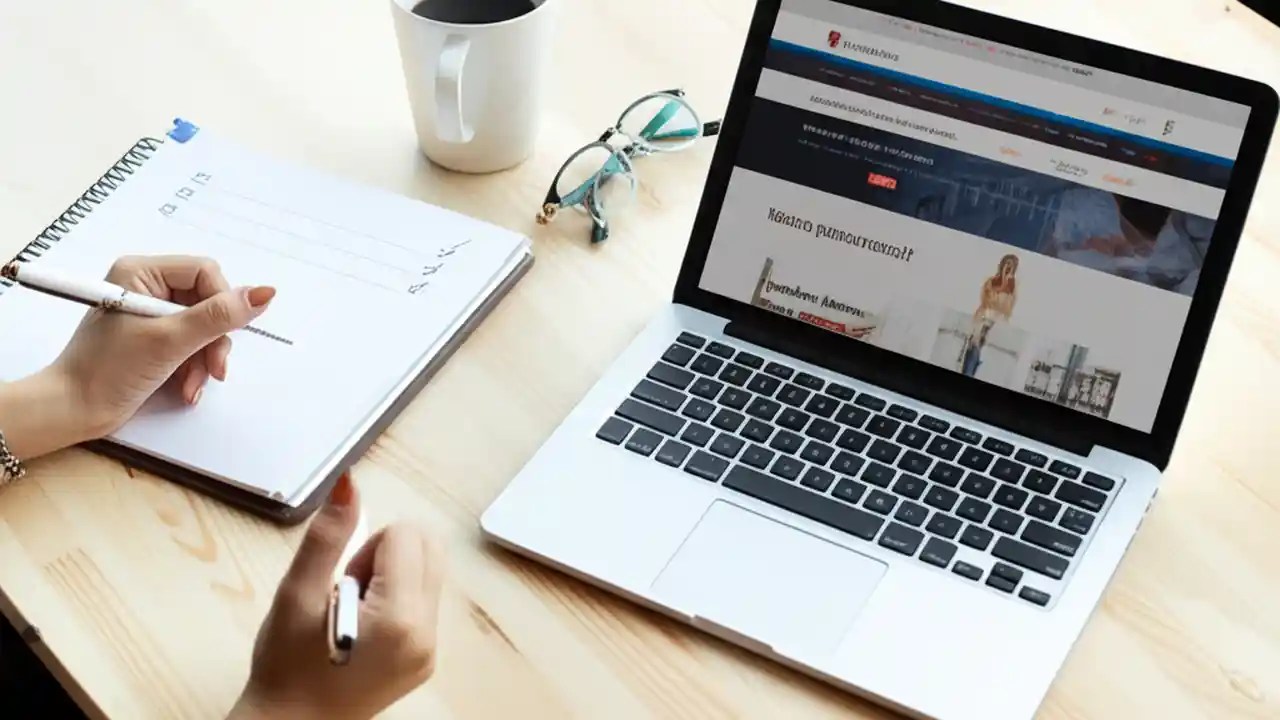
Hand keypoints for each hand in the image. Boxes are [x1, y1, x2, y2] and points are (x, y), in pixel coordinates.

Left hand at [50, 254, 275, 438]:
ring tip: (193, 386)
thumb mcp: (170, 340)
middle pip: (208, 302)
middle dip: (213, 340)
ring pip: (204, 327)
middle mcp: (146, 287)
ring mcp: (150, 314)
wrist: (73, 411)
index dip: (222, 302)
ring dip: (205, 360)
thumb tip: (265, 293)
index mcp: (141, 272)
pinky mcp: (153, 339)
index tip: (223, 336)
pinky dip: (194, 368)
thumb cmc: (110, 370)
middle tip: (214, 370)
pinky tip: (186, 388)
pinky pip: (192, 345)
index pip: (204, 272)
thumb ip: (219, 316)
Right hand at [230, 473, 444, 719]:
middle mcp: (428, 633)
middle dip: (384, 556)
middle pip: (429, 545)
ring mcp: (432, 648)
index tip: (340, 583)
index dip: (366, 549)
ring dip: (390, 577)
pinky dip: (395, 599)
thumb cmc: (285, 666)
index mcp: (400, 617)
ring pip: (429, 570)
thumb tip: (350, 482)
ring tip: (352, 612)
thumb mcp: (296, 595)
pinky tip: (362, 628)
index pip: (405, 534)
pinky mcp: (427, 658)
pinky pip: (425, 600)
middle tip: (347, 593)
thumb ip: (327, 536)